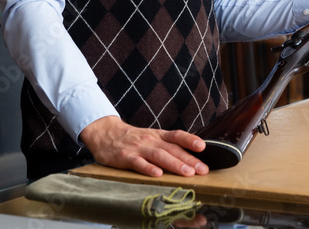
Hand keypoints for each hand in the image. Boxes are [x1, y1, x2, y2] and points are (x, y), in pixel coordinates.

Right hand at [79, 115, 208, 176]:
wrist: (106, 133)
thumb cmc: (133, 138)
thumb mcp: (152, 137)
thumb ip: (168, 144)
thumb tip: (191, 154)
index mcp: (158, 135)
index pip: (177, 136)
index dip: (190, 140)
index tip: (203, 147)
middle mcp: (151, 140)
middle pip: (172, 149)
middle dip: (189, 160)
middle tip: (202, 170)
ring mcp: (138, 148)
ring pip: (159, 156)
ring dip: (174, 164)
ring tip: (187, 173)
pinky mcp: (126, 157)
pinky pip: (138, 163)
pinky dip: (148, 169)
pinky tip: (158, 174)